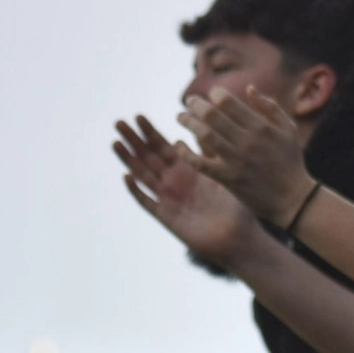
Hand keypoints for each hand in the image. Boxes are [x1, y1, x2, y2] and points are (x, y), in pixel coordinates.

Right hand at [114, 116, 260, 267]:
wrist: (237, 237)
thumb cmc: (235, 206)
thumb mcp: (223, 172)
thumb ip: (210, 152)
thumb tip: (202, 125)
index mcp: (186, 169)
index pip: (163, 146)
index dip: (150, 132)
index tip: (138, 115)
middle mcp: (173, 182)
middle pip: (148, 157)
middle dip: (133, 141)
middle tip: (119, 122)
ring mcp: (168, 199)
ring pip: (143, 175)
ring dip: (129, 160)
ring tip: (115, 143)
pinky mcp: (166, 217)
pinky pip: (148, 202)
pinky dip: (137, 190)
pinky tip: (126, 177)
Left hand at [180, 86, 313, 222]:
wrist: (292, 199)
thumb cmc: (290, 161)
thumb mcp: (288, 129)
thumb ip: (270, 107)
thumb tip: (249, 88)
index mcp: (261, 126)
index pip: (228, 102)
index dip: (215, 94)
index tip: (211, 94)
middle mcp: (247, 141)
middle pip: (212, 115)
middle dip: (196, 104)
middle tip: (189, 101)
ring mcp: (236, 160)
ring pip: (204, 135)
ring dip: (188, 123)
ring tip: (180, 117)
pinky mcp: (227, 178)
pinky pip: (200, 163)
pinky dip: (186, 153)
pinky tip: (178, 144)